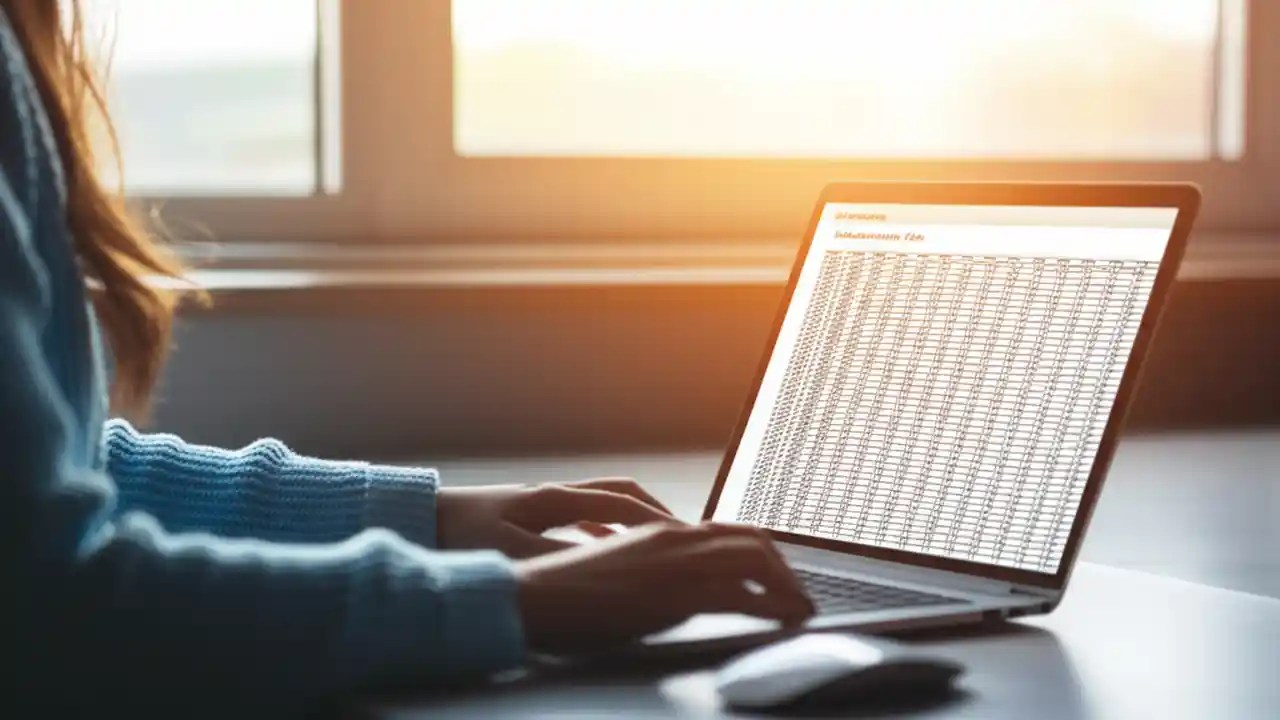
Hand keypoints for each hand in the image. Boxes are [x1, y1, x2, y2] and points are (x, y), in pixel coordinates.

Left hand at [436, 478, 672, 556]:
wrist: (423, 519)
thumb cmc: (460, 535)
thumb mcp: (510, 551)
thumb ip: (560, 557)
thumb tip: (603, 563)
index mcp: (555, 499)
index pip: (622, 504)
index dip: (657, 521)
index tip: (685, 536)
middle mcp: (554, 494)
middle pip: (620, 494)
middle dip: (654, 512)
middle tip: (683, 533)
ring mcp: (543, 503)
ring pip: (603, 505)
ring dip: (633, 520)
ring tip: (656, 541)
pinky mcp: (531, 515)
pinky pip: (583, 518)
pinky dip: (606, 530)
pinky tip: (607, 548)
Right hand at [514, 522, 814, 654]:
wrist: (537, 596)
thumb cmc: (571, 592)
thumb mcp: (625, 570)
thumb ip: (661, 573)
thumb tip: (688, 590)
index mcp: (665, 532)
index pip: (732, 532)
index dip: (766, 555)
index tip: (780, 579)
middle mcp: (677, 539)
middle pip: (753, 541)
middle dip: (784, 571)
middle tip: (796, 598)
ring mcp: (677, 563)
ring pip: (755, 560)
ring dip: (786, 587)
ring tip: (798, 611)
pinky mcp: (674, 594)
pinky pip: (739, 596)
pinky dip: (771, 607)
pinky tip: (782, 621)